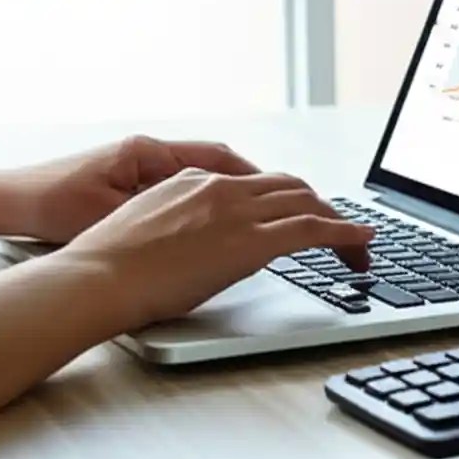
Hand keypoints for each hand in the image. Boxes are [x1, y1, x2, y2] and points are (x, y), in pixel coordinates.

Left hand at [9, 136, 259, 243]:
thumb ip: (165, 213)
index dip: (254, 177)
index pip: (218, 157)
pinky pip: (177, 191)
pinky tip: (206, 230)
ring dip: (224, 196)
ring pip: (197, 179)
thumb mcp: (115, 212)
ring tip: (249, 222)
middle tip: (279, 208)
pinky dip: (198, 206)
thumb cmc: (51, 204)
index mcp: (147, 152)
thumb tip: (211, 223)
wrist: (7, 202)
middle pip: (214, 165)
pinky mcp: (126, 183)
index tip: (281, 195)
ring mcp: (137, 166)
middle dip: (249, 185)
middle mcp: (146, 153)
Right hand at [59, 168, 373, 324]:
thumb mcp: (149, 230)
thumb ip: (179, 228)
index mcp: (196, 181)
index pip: (257, 184)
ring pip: (308, 203)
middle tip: (339, 233)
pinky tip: (361, 244)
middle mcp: (222, 188)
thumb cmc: (109, 266)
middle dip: (321, 208)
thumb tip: (195, 247)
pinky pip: (314, 229)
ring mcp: (238, 212)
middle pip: (291, 187)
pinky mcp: (251, 241)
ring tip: (357, 246)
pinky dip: (345, 234)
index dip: (287, 200)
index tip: (301, 216)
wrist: (97, 277)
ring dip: (339, 224)